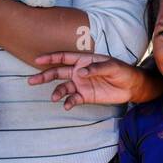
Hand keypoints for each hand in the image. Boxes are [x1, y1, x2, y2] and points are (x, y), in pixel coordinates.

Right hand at [27, 52, 145, 108]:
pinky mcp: (85, 96)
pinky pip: (73, 99)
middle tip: (31, 81)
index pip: (63, 57)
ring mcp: (81, 84)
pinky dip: (68, 102)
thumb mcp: (112, 66)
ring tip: (54, 97)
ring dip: (57, 92)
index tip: (37, 60)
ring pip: (63, 87)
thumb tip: (80, 72)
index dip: (50, 58)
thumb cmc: (122, 71)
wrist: (131, 86)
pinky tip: (67, 105)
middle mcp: (78, 72)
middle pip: (57, 73)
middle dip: (44, 76)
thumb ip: (96, 68)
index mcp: (83, 60)